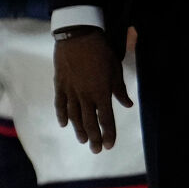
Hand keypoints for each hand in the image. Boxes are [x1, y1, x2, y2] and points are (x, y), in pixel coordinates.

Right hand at [53, 29, 130, 152]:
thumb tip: (128, 105)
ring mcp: (70, 91)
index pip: (106, 119)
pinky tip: (64, 124)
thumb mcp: (116, 71)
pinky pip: (60, 104)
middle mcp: (85, 96)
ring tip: (83, 141)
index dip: (108, 133)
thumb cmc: (101, 53)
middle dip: (94, 138)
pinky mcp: (60, 85)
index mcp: (101, 94)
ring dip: (79, 130)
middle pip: (89, 122)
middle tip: (97, 150)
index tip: (110, 145)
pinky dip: (62, 115)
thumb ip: (120, 91)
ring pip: (74, 116)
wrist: (78, 37)